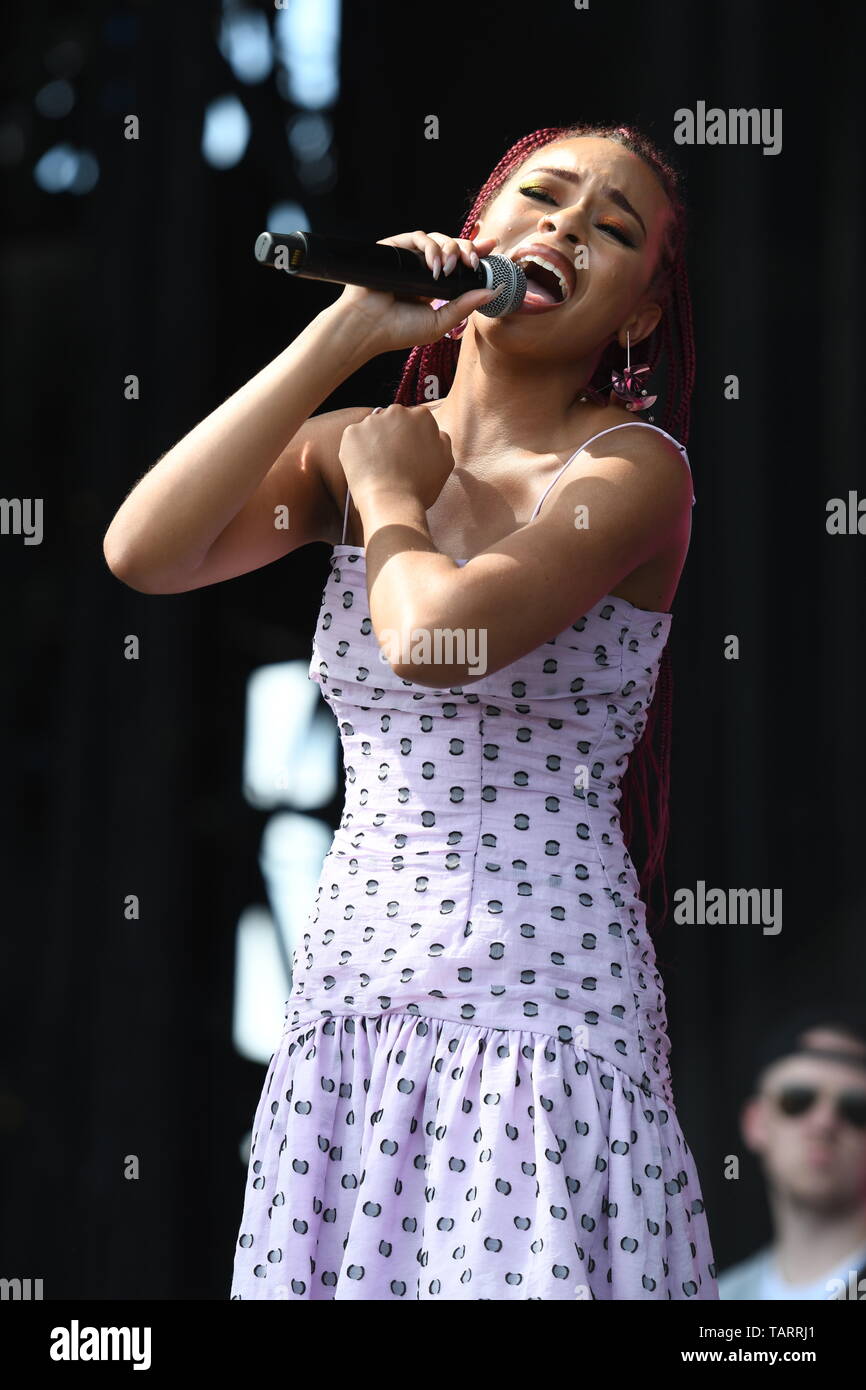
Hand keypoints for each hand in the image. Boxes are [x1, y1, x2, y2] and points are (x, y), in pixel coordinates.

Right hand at [332, 230, 499, 352]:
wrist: (369, 327)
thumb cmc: (399, 330)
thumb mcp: (440, 322)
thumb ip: (465, 306)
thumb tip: (493, 291)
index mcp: (434, 284)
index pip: (459, 263)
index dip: (475, 252)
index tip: (492, 247)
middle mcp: (422, 267)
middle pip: (452, 246)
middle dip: (467, 250)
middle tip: (472, 263)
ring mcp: (409, 257)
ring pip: (438, 239)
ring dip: (450, 250)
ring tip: (448, 270)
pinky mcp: (395, 247)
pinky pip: (419, 237)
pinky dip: (430, 247)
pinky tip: (434, 265)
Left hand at [338, 403, 454, 512]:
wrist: (391, 502)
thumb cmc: (421, 487)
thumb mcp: (446, 461)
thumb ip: (442, 440)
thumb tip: (435, 432)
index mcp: (421, 416)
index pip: (415, 420)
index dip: (412, 438)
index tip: (409, 454)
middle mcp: (396, 411)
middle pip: (393, 420)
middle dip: (393, 436)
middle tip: (393, 461)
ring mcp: (371, 421)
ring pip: (373, 428)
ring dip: (375, 442)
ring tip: (379, 467)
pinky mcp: (352, 433)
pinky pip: (355, 438)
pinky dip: (357, 450)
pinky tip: (366, 467)